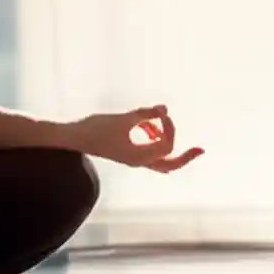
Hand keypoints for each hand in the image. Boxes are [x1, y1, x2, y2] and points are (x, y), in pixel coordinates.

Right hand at [66, 104, 203, 172]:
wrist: (73, 138)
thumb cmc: (96, 129)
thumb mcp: (124, 119)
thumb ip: (145, 113)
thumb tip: (165, 108)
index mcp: (140, 157)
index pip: (166, 144)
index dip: (168, 126)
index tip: (159, 112)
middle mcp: (138, 161)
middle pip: (169, 164)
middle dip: (185, 157)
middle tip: (201, 151)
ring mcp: (132, 159)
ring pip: (159, 159)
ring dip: (164, 140)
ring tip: (159, 121)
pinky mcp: (125, 153)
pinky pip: (147, 150)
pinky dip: (152, 137)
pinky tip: (146, 124)